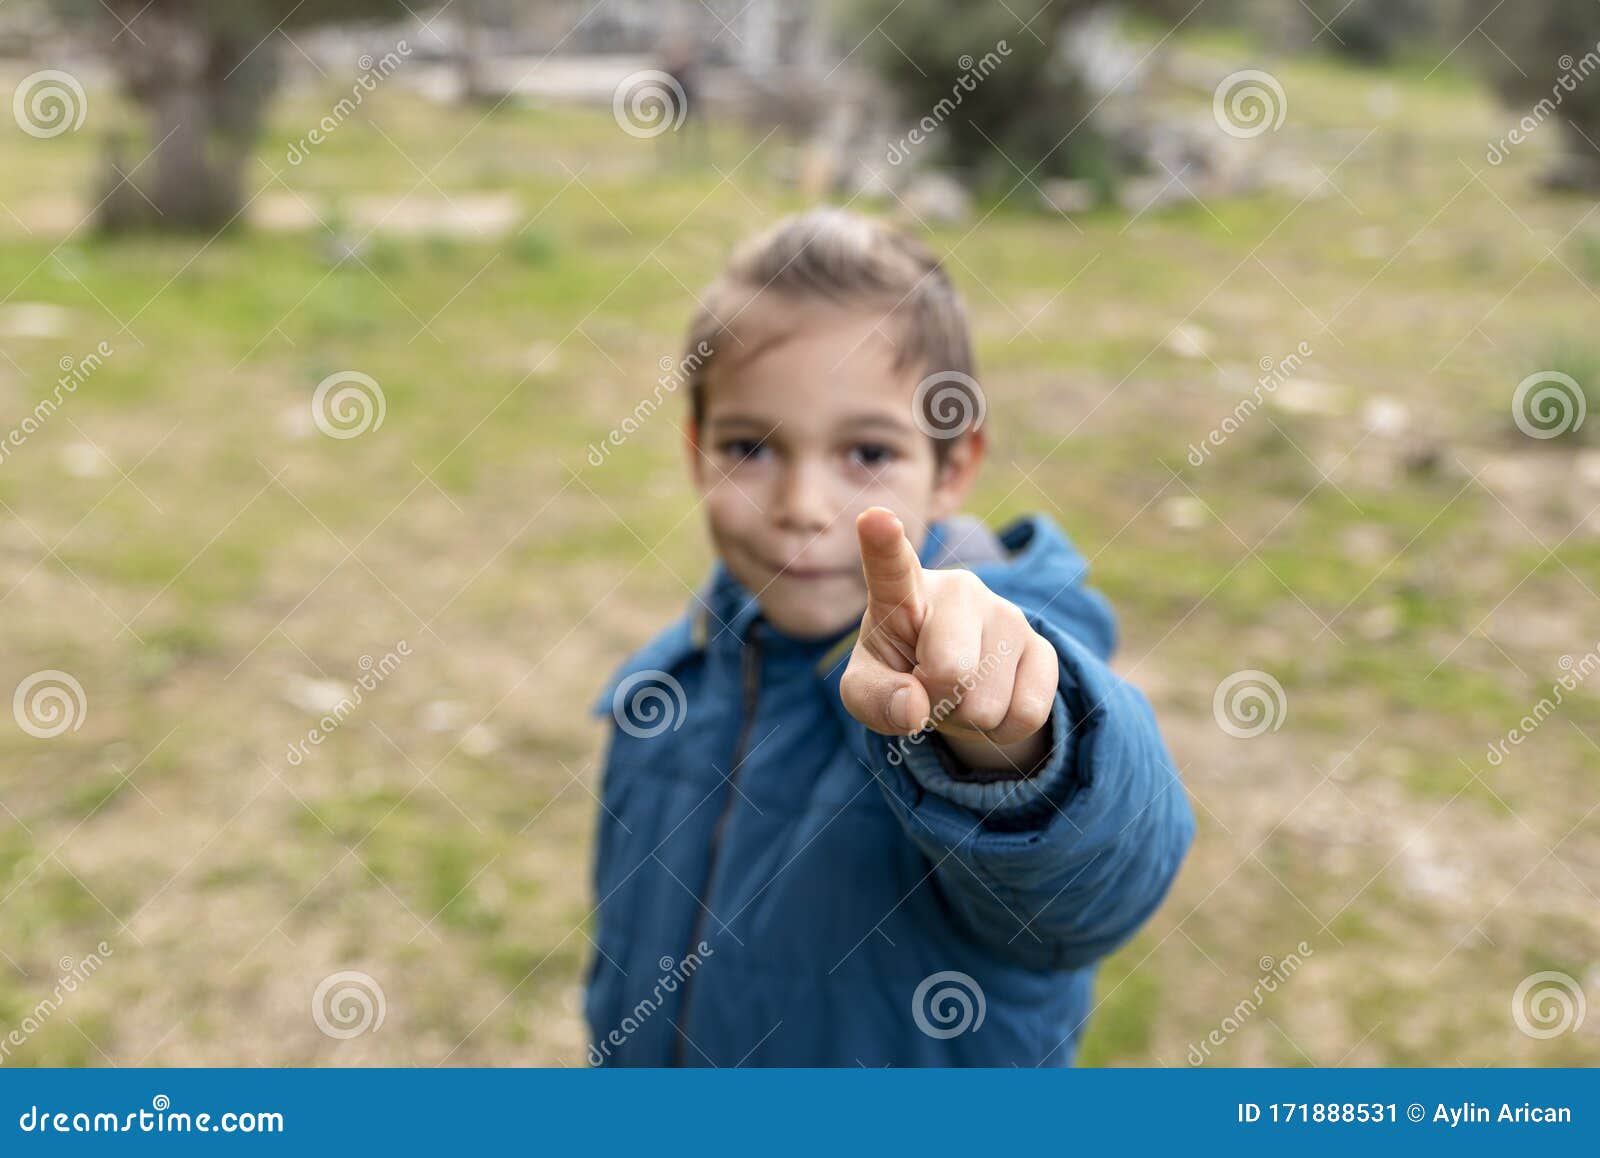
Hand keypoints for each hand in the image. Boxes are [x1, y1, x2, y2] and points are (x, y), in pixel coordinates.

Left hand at [840, 507, 1058, 773]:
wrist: (952, 685)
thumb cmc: (898, 673)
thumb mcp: (865, 690)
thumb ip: (874, 699)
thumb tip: (915, 709)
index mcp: (902, 590)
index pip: (890, 564)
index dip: (883, 543)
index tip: (875, 517)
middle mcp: (959, 590)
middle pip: (951, 671)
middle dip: (938, 700)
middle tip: (929, 686)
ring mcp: (1007, 614)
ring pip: (988, 704)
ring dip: (968, 718)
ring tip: (959, 692)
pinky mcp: (1043, 647)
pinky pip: (1026, 713)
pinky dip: (1002, 730)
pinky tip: (992, 702)